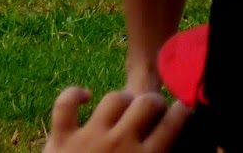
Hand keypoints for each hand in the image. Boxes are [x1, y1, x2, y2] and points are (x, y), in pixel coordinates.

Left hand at [43, 86, 189, 152]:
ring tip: (124, 109)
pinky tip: (85, 97)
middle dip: (153, 103)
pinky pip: (65, 105)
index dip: (182, 112)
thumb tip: (174, 150)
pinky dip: (73, 95)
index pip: (174, 121)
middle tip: (151, 113)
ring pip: (115, 98)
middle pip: (147, 102)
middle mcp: (120, 143)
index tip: (180, 112)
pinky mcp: (60, 140)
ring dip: (122, 101)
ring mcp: (89, 139)